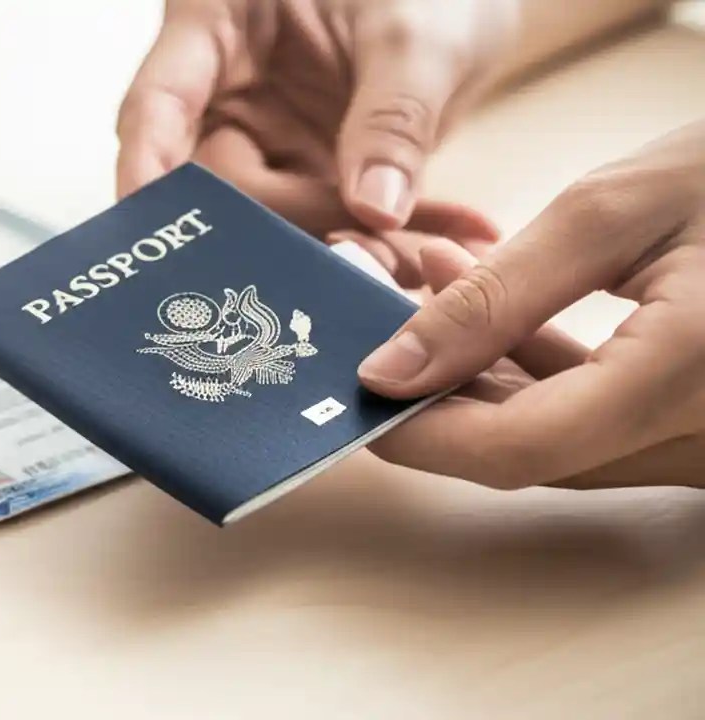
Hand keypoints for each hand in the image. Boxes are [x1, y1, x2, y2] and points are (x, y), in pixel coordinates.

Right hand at [115, 0, 514, 277]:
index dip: (147, 164)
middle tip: (357, 247)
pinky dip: (377, 234)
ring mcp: (259, 134)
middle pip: (210, 176)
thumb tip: (373, 209)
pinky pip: (319, 219)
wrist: (472, 8)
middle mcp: (222, 85)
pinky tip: (435, 233)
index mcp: (217, 21)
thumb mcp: (417, 37)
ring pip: (261, 213)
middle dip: (276, 221)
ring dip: (335, 239)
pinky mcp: (299, 171)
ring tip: (412, 252)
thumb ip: (392, 119)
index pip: (158, 103)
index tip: (146, 220)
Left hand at [359, 120, 704, 488]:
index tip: (351, 394)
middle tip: (370, 323)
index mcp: (689, 378)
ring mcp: (698, 437)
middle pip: (528, 448)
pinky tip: (474, 293)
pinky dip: (524, 365)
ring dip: (471, 370)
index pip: (518, 450)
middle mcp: (700, 435)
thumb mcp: (613, 212)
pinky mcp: (690, 417)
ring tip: (416, 281)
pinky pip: (590, 412)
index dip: (420, 434)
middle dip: (433, 392)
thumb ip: (493, 298)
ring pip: (552, 432)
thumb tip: (390, 369)